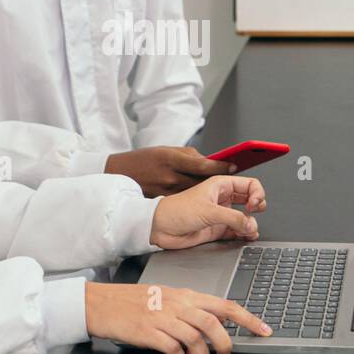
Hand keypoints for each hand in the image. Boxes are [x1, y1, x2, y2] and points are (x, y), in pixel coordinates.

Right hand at [84, 282, 271, 353]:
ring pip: (194, 338)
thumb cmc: (135, 302)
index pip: (224, 304)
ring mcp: (162, 318)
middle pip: (212, 323)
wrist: (103, 304)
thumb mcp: (168, 297)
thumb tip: (218, 319)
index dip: (248, 319)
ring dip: (199, 353)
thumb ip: (192, 307)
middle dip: (224, 343)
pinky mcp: (148, 333)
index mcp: (185, 295)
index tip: (264, 330)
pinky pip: (172, 349)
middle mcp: (177, 305)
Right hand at [105, 145, 234, 196]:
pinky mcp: (164, 203)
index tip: (234, 166)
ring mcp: (166, 192)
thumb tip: (210, 162)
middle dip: (220, 182)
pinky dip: (196, 201)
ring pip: (197, 195)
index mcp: (171, 159)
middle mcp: (170, 177)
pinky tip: (202, 201)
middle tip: (234, 182)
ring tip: (221, 192)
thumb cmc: (143, 159)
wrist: (118, 174)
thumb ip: (189, 156)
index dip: (221, 166)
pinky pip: (186, 203)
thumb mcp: (166, 150)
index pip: (202, 164)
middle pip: (203, 182)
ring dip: (210, 194)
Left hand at [150, 175, 265, 249]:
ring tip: (249, 230)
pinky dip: (245, 234)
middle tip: (254, 213)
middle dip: (257, 207)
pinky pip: (237, 231)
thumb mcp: (208, 211)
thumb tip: (251, 224)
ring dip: (251, 223)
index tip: (253, 205)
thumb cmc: (176, 211)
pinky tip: (247, 236)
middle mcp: (222, 198)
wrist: (160, 228)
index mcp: (220, 185)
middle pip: (250, 199)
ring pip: (245, 217)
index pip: (249, 184)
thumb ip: (233, 218)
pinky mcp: (217, 229)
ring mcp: (221, 214)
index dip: (257, 194)